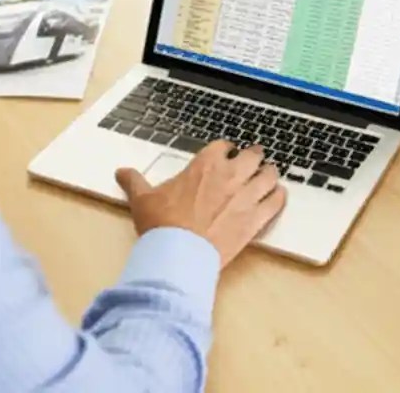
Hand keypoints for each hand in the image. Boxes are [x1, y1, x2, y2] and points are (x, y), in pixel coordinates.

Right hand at [115, 141, 287, 267]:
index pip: (224, 146)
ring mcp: (246, 196)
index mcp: (205, 165)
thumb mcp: (142, 199)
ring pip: (269, 175)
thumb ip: (134, 182)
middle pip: (253, 155)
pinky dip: (278, 197)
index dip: (227, 150)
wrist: (178, 254)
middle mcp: (230, 175)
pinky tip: (277, 196)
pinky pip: (276, 201)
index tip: (226, 154)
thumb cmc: (161, 224)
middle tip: (254, 160)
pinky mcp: (256, 219)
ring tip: (268, 176)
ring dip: (269, 174)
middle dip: (254, 156)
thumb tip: (121, 172)